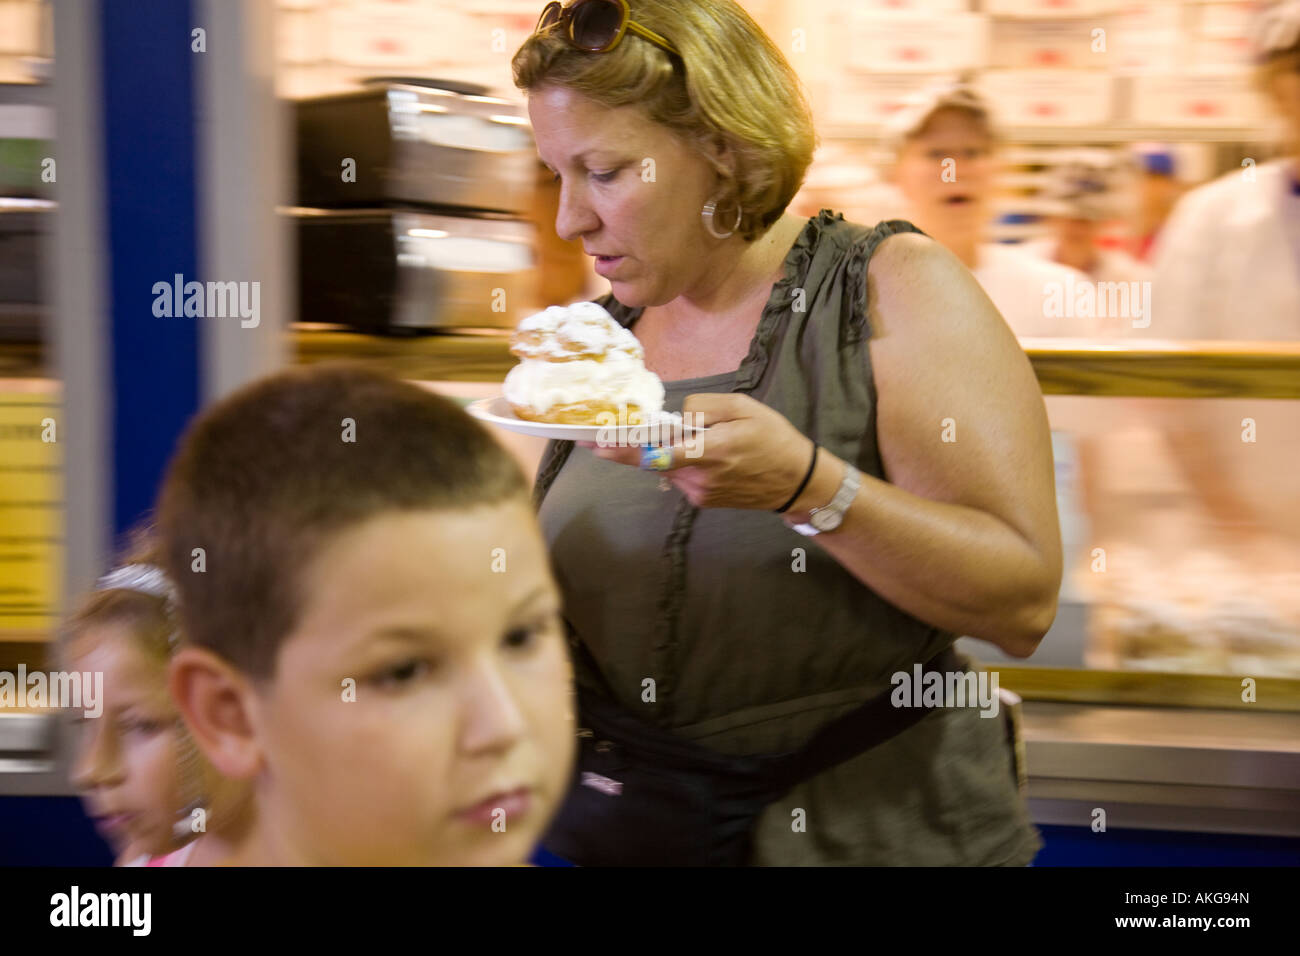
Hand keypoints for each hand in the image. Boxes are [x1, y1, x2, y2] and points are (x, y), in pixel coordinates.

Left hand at [577, 393, 813, 509]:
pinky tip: (710, 456)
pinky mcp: (702, 500)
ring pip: (666, 467)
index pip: (656, 452)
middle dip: (630, 448)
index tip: (597, 445)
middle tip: (597, 439)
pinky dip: (683, 463)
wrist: (796, 482)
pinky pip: (680, 476)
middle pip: (652, 460)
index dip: (623, 449)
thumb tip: (676, 418)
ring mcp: (699, 492)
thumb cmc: (773, 438)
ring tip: (701, 440)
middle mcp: (699, 476)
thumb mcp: (744, 408)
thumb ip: (704, 409)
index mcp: (709, 451)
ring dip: (667, 452)